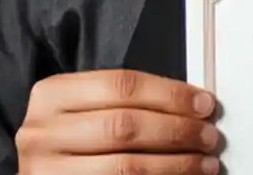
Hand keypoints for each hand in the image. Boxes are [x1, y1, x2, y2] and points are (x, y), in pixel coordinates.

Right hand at [15, 69, 222, 173]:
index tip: (204, 104)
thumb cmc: (70, 138)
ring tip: (205, 163)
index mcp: (52, 95)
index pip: (121, 85)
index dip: (170, 94)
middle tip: (209, 136)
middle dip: (177, 130)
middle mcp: (43, 132)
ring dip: (175, 164)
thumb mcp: (84, 109)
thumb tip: (192, 105)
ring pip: (126, 166)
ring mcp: (48, 171)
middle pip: (125, 125)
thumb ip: (126, 101)